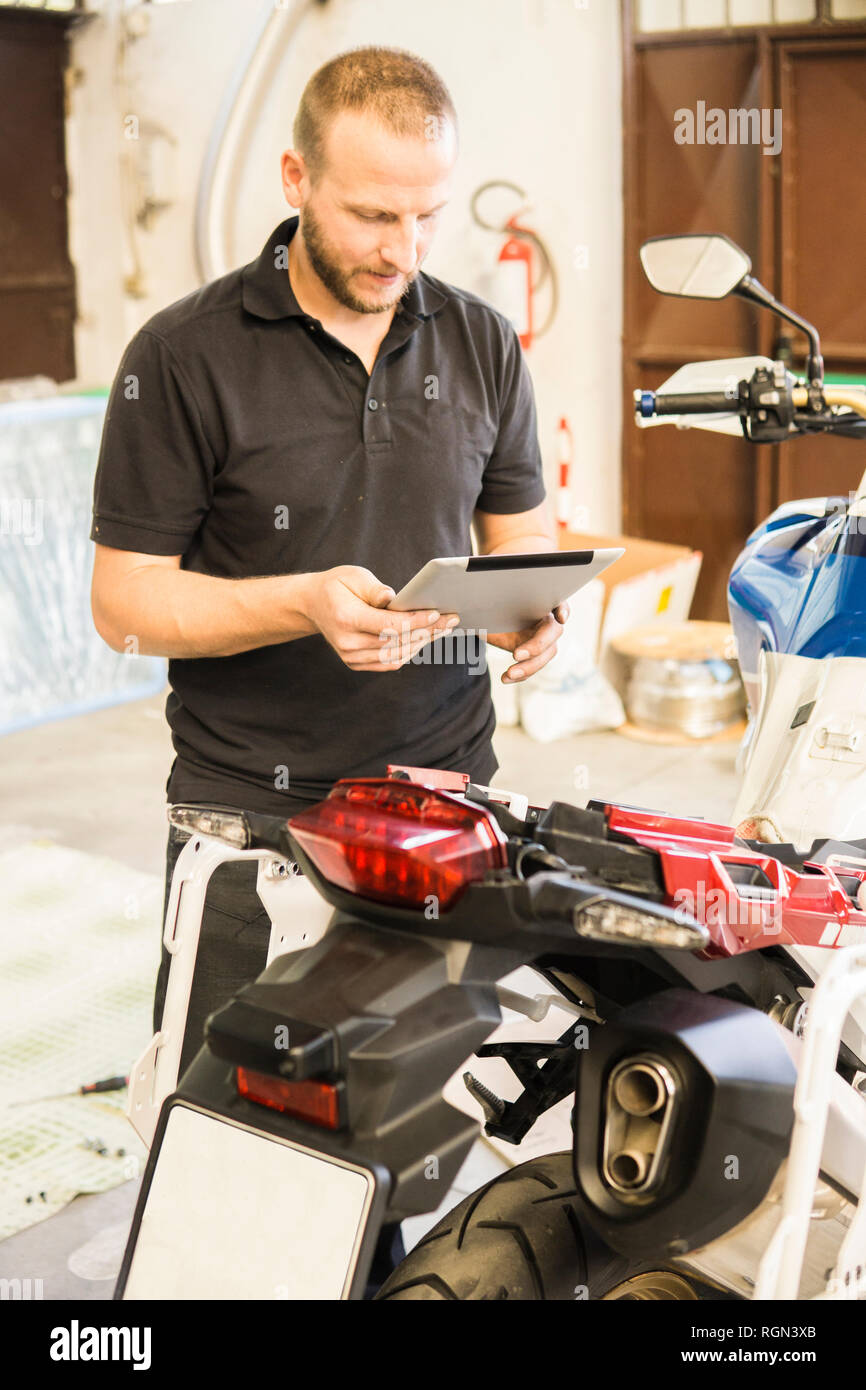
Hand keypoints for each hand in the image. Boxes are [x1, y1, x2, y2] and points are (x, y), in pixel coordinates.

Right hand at [298, 566, 458, 671]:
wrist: (312, 604)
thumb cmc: (337, 586)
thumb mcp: (353, 576)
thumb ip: (375, 589)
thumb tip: (397, 600)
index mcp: (346, 618)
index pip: (387, 625)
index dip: (414, 621)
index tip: (436, 613)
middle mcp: (348, 643)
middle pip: (396, 642)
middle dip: (427, 631)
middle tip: (451, 620)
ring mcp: (351, 657)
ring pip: (396, 655)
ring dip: (422, 643)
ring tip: (443, 629)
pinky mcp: (356, 663)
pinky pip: (389, 662)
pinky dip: (409, 651)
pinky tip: (425, 638)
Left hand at [486, 601, 568, 682]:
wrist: (484, 622)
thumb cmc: (488, 607)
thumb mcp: (483, 605)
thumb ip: (478, 605)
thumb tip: (461, 616)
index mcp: (538, 600)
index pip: (557, 601)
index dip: (563, 609)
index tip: (560, 617)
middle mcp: (545, 619)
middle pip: (553, 632)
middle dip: (538, 645)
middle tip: (516, 655)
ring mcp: (543, 638)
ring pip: (547, 654)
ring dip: (529, 667)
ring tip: (509, 673)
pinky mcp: (535, 654)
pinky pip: (533, 667)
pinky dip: (521, 675)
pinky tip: (505, 678)